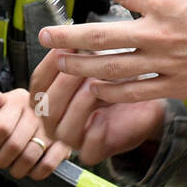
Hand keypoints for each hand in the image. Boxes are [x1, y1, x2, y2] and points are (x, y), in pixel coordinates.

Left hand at [0, 87, 70, 179]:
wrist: (48, 113)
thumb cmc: (18, 113)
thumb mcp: (2, 103)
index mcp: (18, 102)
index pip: (2, 128)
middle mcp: (37, 114)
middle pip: (14, 146)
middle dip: (1, 159)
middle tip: (0, 159)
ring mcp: (52, 131)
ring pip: (29, 159)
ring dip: (16, 169)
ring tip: (14, 166)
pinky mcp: (63, 146)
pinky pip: (47, 165)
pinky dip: (35, 173)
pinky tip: (30, 169)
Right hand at [26, 51, 166, 165]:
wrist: (148, 99)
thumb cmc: (119, 79)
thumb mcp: (98, 61)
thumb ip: (78, 53)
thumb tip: (65, 35)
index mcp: (50, 96)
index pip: (38, 83)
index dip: (50, 64)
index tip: (65, 44)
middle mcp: (56, 120)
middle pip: (46, 106)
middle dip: (64, 83)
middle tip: (83, 65)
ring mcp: (74, 138)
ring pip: (64, 128)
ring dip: (80, 104)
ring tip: (96, 86)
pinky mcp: (94, 152)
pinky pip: (87, 150)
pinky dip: (94, 133)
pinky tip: (101, 116)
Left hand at [36, 0, 186, 105]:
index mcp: (168, 1)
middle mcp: (160, 33)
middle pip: (100, 37)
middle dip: (68, 37)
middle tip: (47, 37)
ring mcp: (167, 63)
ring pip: (111, 68)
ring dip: (81, 67)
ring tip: (61, 65)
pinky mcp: (179, 87)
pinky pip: (136, 92)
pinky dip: (112, 92)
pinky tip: (96, 91)